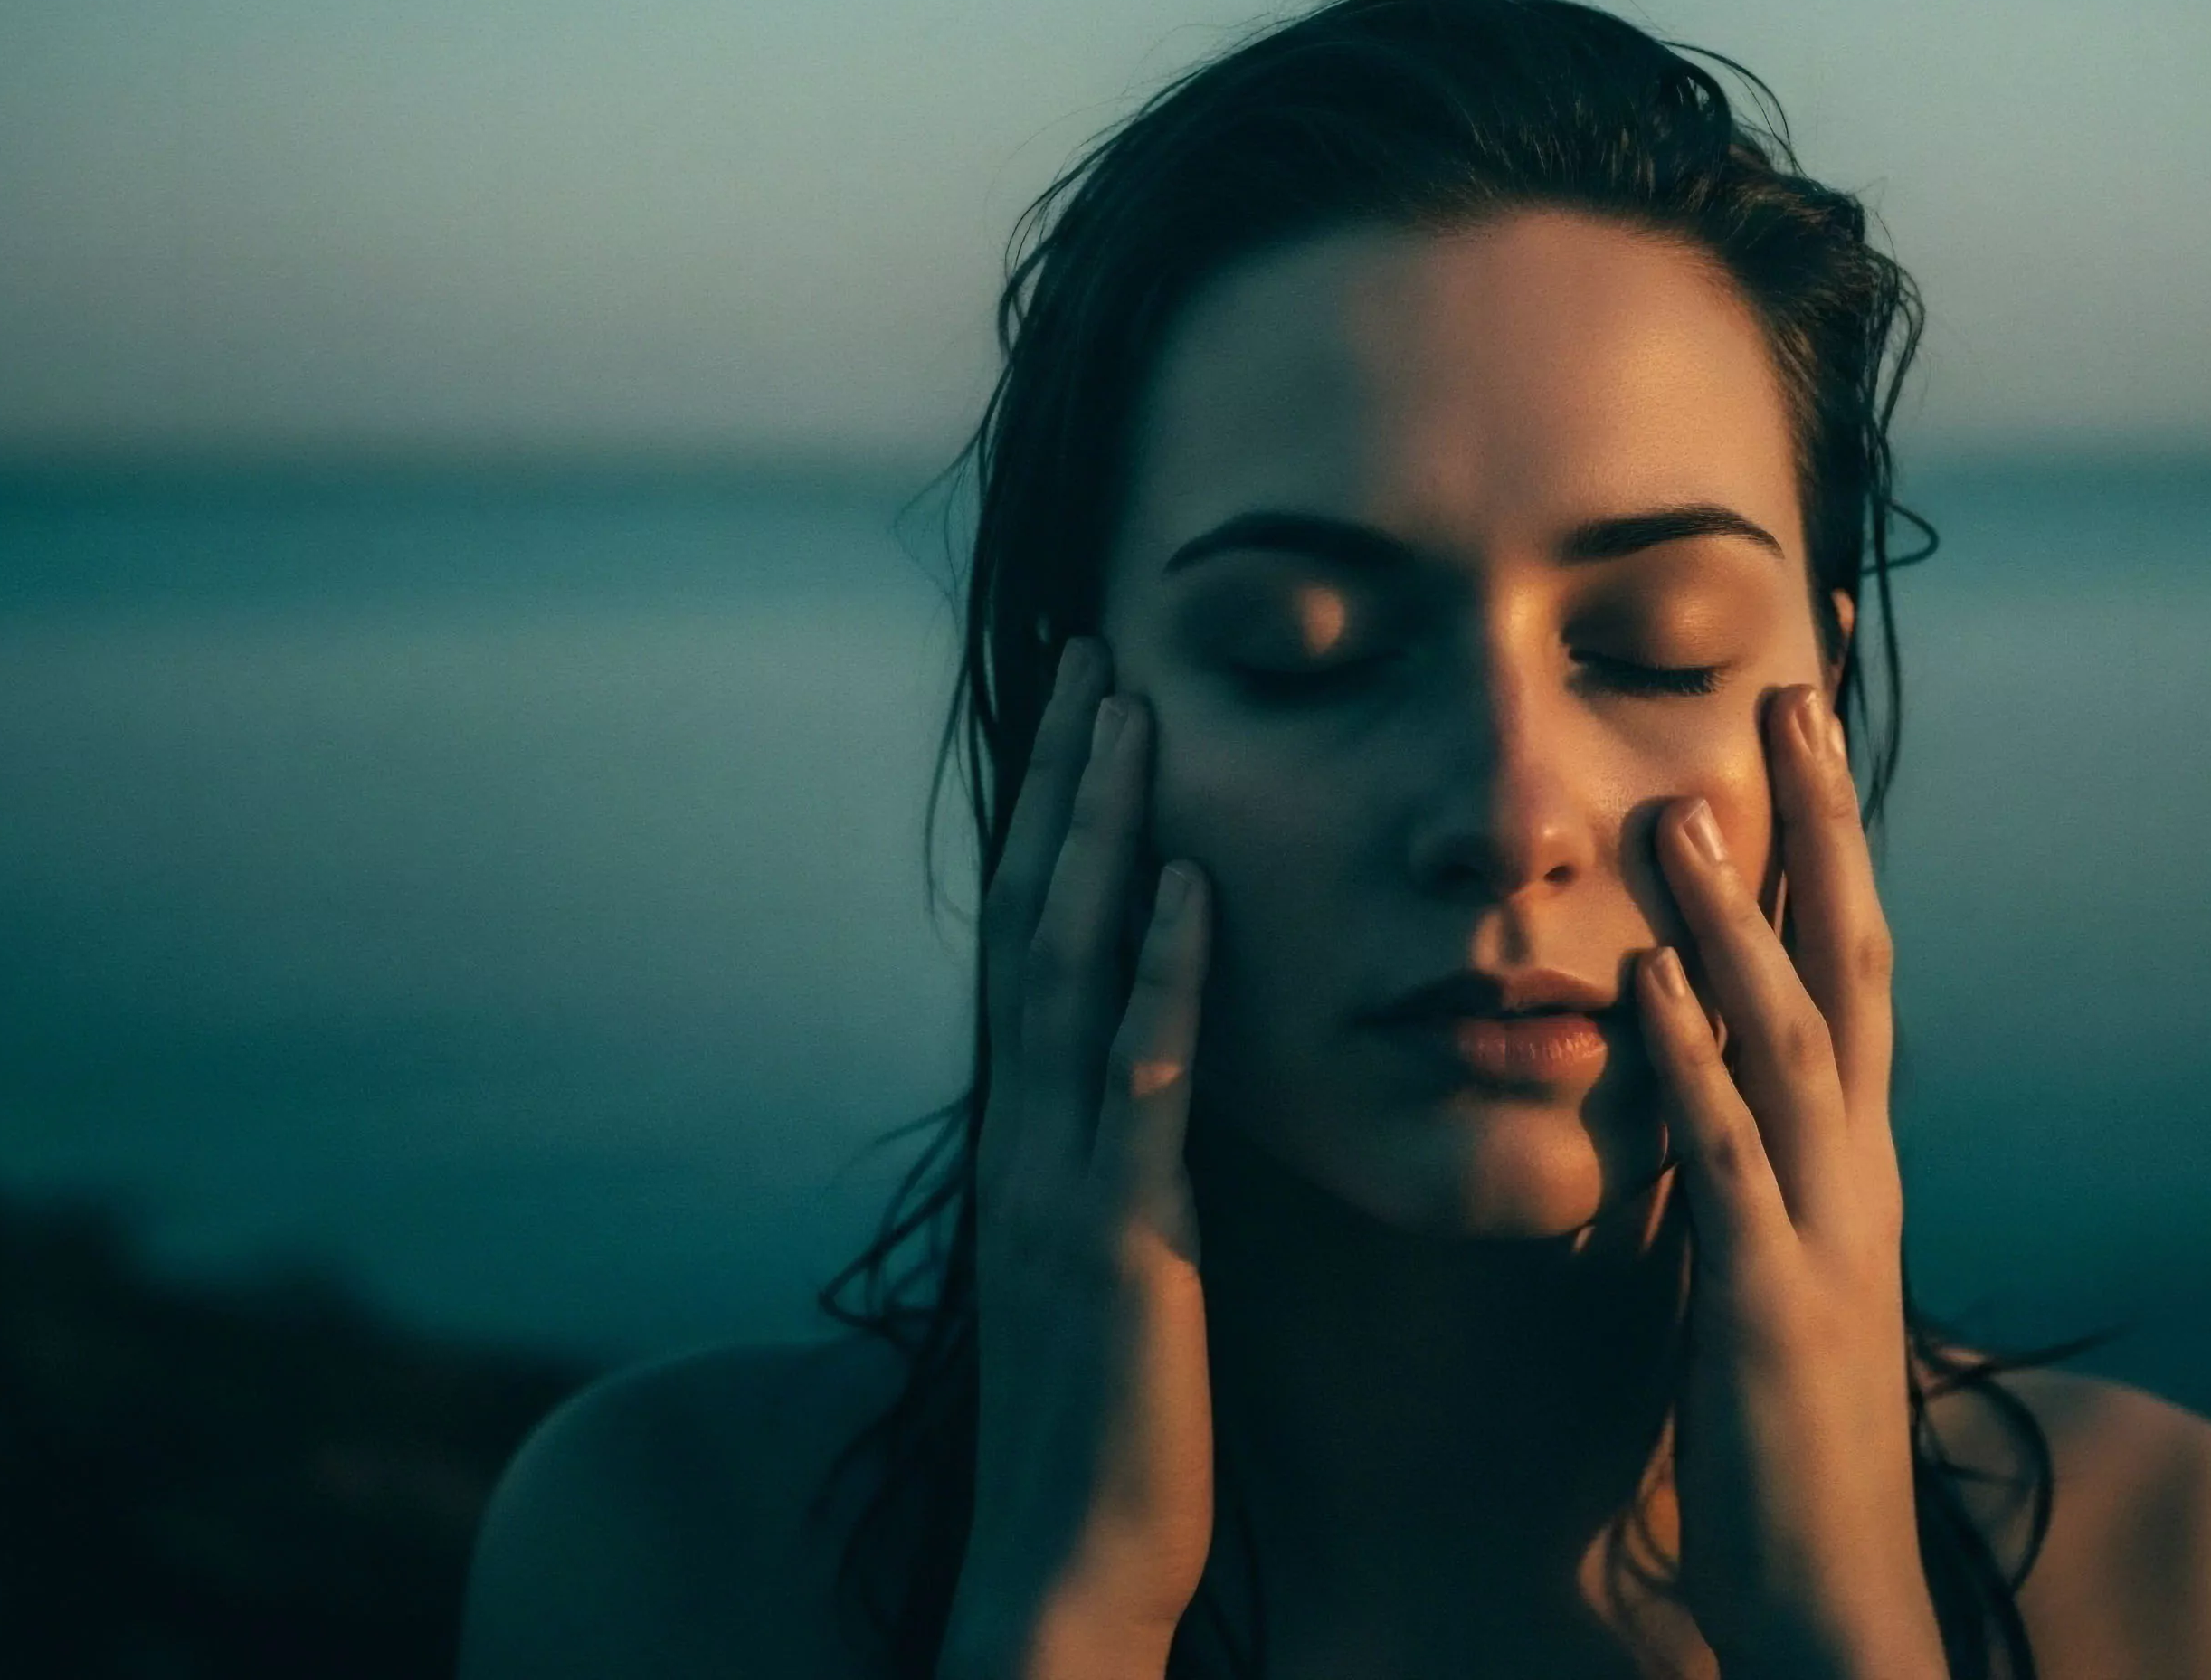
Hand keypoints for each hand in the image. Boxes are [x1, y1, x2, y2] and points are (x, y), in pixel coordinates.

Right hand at [941, 640, 1215, 1679]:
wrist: (1070, 1557)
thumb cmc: (1114, 1419)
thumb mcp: (1114, 1255)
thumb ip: (1125, 1155)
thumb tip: (1160, 1073)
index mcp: (1030, 1135)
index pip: (1029, 943)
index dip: (1049, 821)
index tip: (1084, 708)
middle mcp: (1024, 1133)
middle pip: (1030, 921)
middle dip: (1062, 784)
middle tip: (1091, 653)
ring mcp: (1058, 1180)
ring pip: (1066, 972)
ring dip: (1098, 835)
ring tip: (1132, 713)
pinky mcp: (1114, 1239)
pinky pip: (1138, 1083)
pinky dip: (1159, 976)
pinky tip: (1185, 885)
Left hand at [1636, 683, 1944, 1679]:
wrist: (1831, 1591)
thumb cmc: (1783, 1430)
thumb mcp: (1766, 1259)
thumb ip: (1745, 1157)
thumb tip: (1698, 1055)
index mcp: (1854, 1154)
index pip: (1854, 960)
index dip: (1835, 838)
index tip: (1805, 716)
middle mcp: (1858, 1168)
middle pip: (1852, 961)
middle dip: (1823, 827)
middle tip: (1789, 692)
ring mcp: (1823, 1231)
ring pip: (1790, 1040)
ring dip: (1738, 924)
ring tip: (1684, 810)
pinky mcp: (1770, 1305)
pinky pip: (1725, 1164)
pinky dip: (1689, 1067)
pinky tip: (1642, 989)